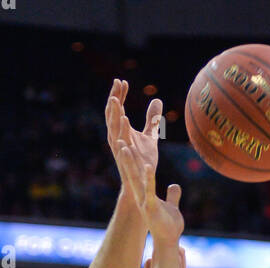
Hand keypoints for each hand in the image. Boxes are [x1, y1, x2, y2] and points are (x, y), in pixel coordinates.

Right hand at [106, 78, 162, 192]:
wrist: (141, 185)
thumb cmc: (144, 162)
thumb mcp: (150, 137)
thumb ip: (153, 120)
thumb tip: (157, 100)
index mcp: (122, 132)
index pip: (118, 110)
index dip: (119, 95)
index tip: (122, 80)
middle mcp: (118, 139)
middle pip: (112, 116)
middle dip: (114, 100)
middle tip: (117, 83)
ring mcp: (120, 151)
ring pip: (114, 131)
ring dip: (114, 116)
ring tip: (115, 100)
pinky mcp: (126, 163)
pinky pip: (122, 148)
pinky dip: (122, 137)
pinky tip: (124, 124)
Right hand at [117, 143, 183, 246]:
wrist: (169, 241)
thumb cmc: (169, 226)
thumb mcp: (171, 206)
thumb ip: (172, 196)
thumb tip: (175, 187)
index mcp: (145, 194)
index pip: (136, 172)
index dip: (131, 158)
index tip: (126, 143)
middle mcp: (142, 196)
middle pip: (132, 171)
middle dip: (126, 155)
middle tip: (119, 138)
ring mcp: (145, 201)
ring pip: (136, 178)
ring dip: (130, 162)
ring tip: (125, 146)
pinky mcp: (152, 208)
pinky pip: (150, 190)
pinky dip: (149, 178)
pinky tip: (148, 166)